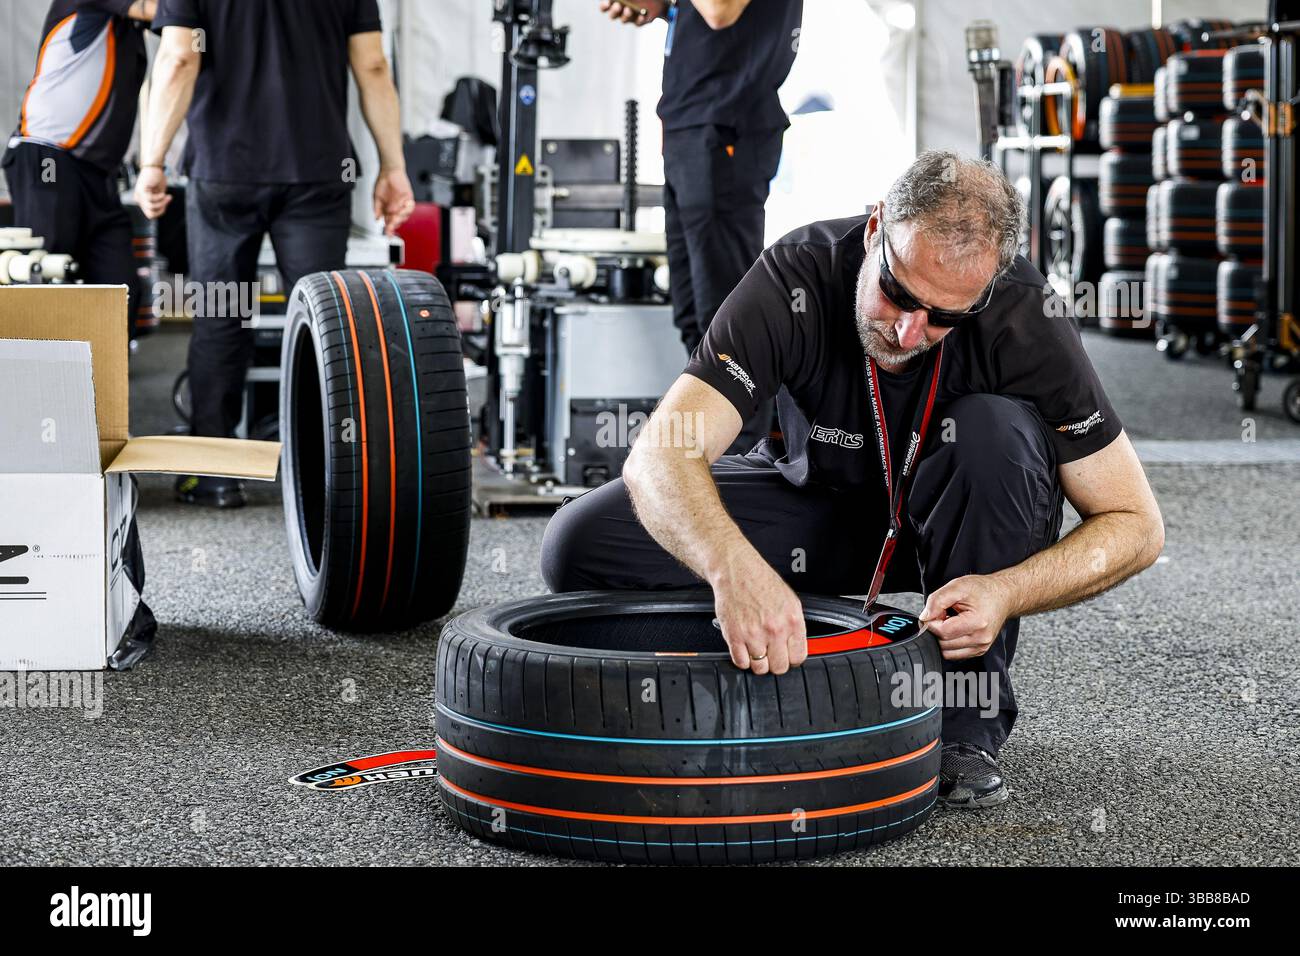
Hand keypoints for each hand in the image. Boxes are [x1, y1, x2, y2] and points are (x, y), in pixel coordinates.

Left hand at [133, 166, 170, 219]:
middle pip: (150, 214)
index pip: (150, 214)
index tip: (166, 203)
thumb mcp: (160, 194)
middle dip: (161, 209)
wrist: (154, 167)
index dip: (160, 211)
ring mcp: (139, 195)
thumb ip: (159, 203)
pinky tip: (163, 193)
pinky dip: (160, 197)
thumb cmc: (157, 179)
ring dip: (162, 203)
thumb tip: (160, 211)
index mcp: (142, 201)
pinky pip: (151, 199)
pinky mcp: (141, 190)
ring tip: (167, 196)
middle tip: (168, 200)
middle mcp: (139, 199)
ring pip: (151, 207)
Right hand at [373, 167, 414, 234]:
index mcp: (389, 211)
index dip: (389, 229)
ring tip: (395, 216)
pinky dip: (406, 208)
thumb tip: (377, 219)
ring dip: (400, 217)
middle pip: (398, 221)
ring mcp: (403, 204)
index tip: (388, 234)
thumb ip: (377, 208)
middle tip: (390, 225)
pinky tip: (401, 207)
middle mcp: (397, 209)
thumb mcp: (376, 197)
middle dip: (394, 224)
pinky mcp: (409, 198)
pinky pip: (410, 206)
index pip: (390, 222)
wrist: (389, 171)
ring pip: (405, 215)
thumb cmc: (383, 184)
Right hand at [599, 1, 666, 25]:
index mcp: (616, 1)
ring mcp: (630, 17)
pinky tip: (642, 15)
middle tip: (618, 6)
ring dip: (625, 15)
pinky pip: (637, 23)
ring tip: (629, 10)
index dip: (604, 6)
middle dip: (614, 11)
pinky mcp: (639, 21)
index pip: (605, 6)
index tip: (607, 4)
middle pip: (612, 15)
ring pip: (623, 20)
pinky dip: (639, 19)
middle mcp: (621, 10)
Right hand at [712, 558, 806, 675]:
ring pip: (760, 668)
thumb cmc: (760, 581)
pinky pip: (741, 662)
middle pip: (779, 667)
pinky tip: (744, 648)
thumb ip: (794, 626)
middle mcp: (775, 629)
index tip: (786, 655)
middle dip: (775, 662)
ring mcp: (754, 634)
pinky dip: (742, 659)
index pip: (798, 657)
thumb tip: (796, 646)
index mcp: (792, 620)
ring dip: (758, 662)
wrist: (736, 570)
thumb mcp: (789, 600)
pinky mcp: (734, 636)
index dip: (791, 658)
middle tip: (770, 653)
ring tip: (755, 649)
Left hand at [920, 574, 1014, 660]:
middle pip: (943, 644)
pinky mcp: (979, 651)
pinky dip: (949, 643)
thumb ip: (937, 600)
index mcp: (977, 623)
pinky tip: (956, 629)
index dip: (932, 621)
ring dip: (943, 638)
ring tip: (951, 621)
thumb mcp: (957, 586)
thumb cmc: (982, 590)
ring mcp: (981, 647)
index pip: (942, 632)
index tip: (936, 611)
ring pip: (947, 652)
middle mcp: (981, 640)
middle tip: (944, 614)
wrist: (1003, 596)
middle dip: (937, 629)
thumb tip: (924, 617)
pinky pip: (954, 654)